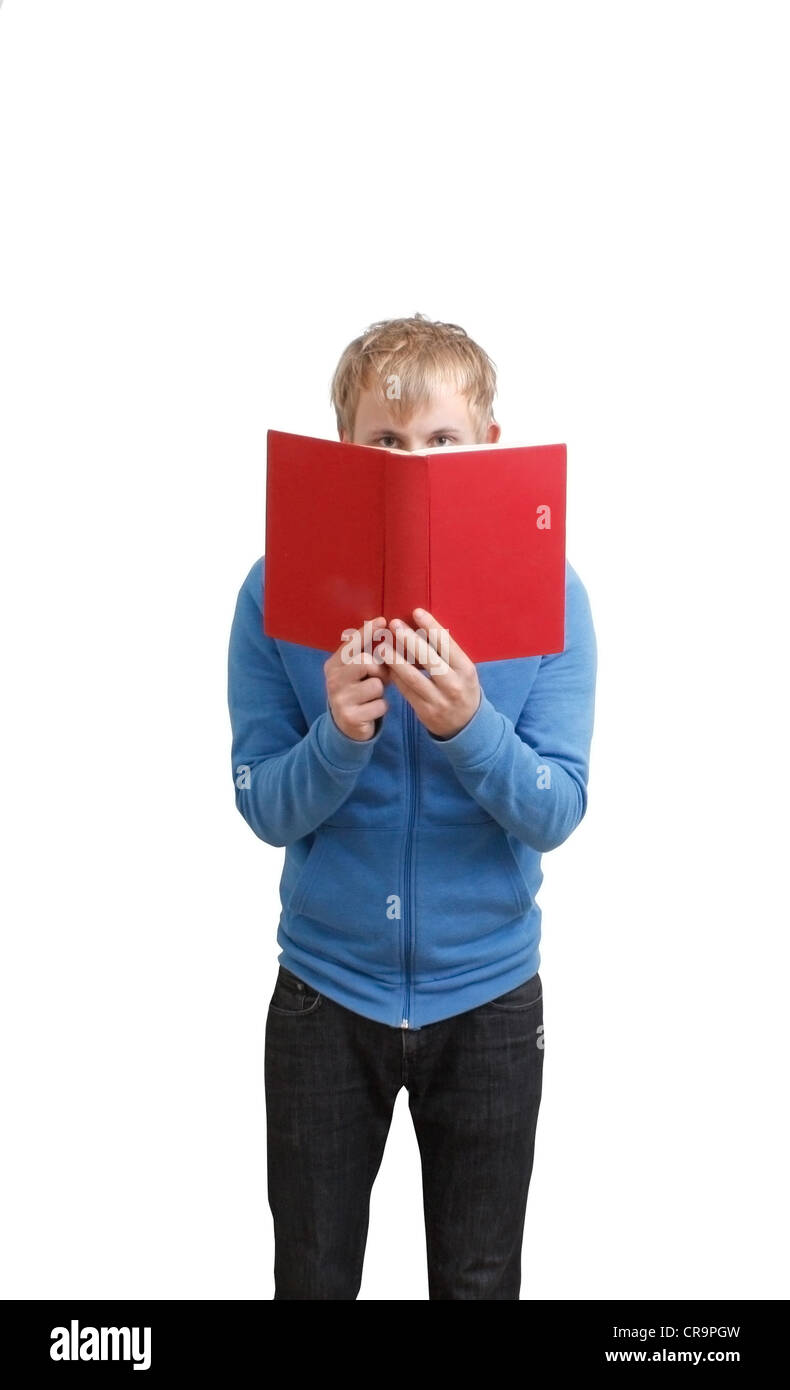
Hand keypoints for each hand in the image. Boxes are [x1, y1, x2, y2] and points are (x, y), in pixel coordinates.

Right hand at [324, 617, 390, 741]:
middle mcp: (332, 680)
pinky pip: (379, 705)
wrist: (345, 725)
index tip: (382, 620)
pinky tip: (371, 710)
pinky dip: (381, 707)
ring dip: (381, 691)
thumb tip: (384, 626)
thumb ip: (364, 653)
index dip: (367, 631)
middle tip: (380, 677)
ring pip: (376, 685)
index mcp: (333, 665)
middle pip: (365, 662)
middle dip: (379, 669)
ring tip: (373, 696)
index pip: (351, 643)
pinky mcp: (350, 717)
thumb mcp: (355, 671)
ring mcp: (339, 699)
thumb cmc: (357, 690)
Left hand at [379, 608, 480, 738]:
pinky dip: (395, 677)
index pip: (447, 643)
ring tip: (382, 646)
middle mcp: (454, 684)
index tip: (416, 612)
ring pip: (413, 677)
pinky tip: (386, 665)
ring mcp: (439, 700)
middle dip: (410, 640)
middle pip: (429, 659)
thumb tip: (422, 626)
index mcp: (466, 669)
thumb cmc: (462, 688)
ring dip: (395, 660)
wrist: (467, 725)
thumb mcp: (463, 670)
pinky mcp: (425, 712)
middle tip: (394, 625)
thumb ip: (446, 653)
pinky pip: (406, 691)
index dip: (431, 626)